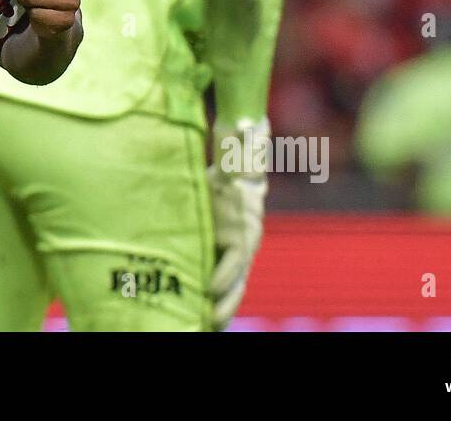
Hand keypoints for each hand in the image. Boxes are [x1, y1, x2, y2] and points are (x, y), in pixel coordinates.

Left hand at [206, 117, 269, 329]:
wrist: (240, 158)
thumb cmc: (235, 155)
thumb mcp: (236, 151)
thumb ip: (239, 145)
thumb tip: (244, 124)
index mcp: (245, 220)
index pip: (238, 253)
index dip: (226, 272)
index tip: (210, 289)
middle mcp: (244, 238)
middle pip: (237, 276)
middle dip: (226, 300)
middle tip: (210, 320)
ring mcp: (237, 246)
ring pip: (232, 283)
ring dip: (222, 306)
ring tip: (208, 327)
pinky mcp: (226, 248)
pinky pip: (224, 277)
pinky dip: (218, 297)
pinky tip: (205, 317)